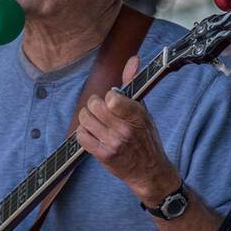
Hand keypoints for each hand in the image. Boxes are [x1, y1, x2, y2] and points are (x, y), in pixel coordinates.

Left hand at [76, 54, 180, 205]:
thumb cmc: (146, 139)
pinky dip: (83, 132)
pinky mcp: (103, 155)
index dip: (107, 97)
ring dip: (86, 118)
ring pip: (85, 120)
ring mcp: (113, 143)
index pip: (112, 98)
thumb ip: (133, 85)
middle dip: (94, 105)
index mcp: (137, 115)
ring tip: (94, 122)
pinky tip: (91, 133)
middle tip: (100, 111)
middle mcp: (124, 129)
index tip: (112, 101)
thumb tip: (133, 59)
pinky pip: (81, 137)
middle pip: (94, 106)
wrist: (149, 171)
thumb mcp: (144, 111)